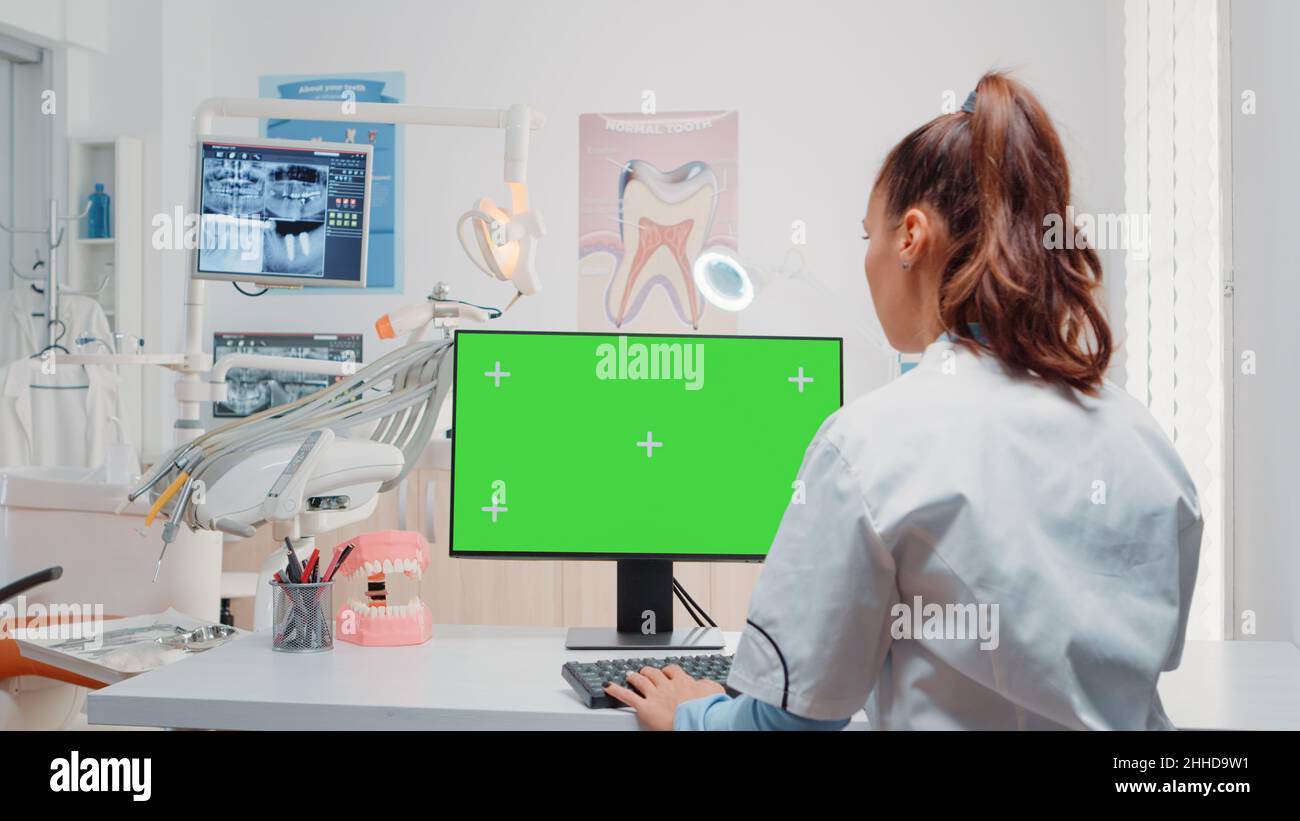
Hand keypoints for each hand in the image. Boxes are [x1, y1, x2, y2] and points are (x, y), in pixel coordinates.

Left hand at [604, 664, 725, 730]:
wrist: (697, 721)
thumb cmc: (707, 709)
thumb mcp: (714, 691)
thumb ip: (707, 684)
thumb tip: (705, 684)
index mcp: (682, 681)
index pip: (672, 670)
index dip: (667, 671)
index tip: (666, 672)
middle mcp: (666, 685)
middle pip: (654, 673)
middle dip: (648, 671)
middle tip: (644, 671)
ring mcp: (654, 695)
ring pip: (640, 680)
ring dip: (634, 677)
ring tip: (629, 675)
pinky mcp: (645, 707)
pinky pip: (627, 696)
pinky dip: (616, 690)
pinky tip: (608, 687)